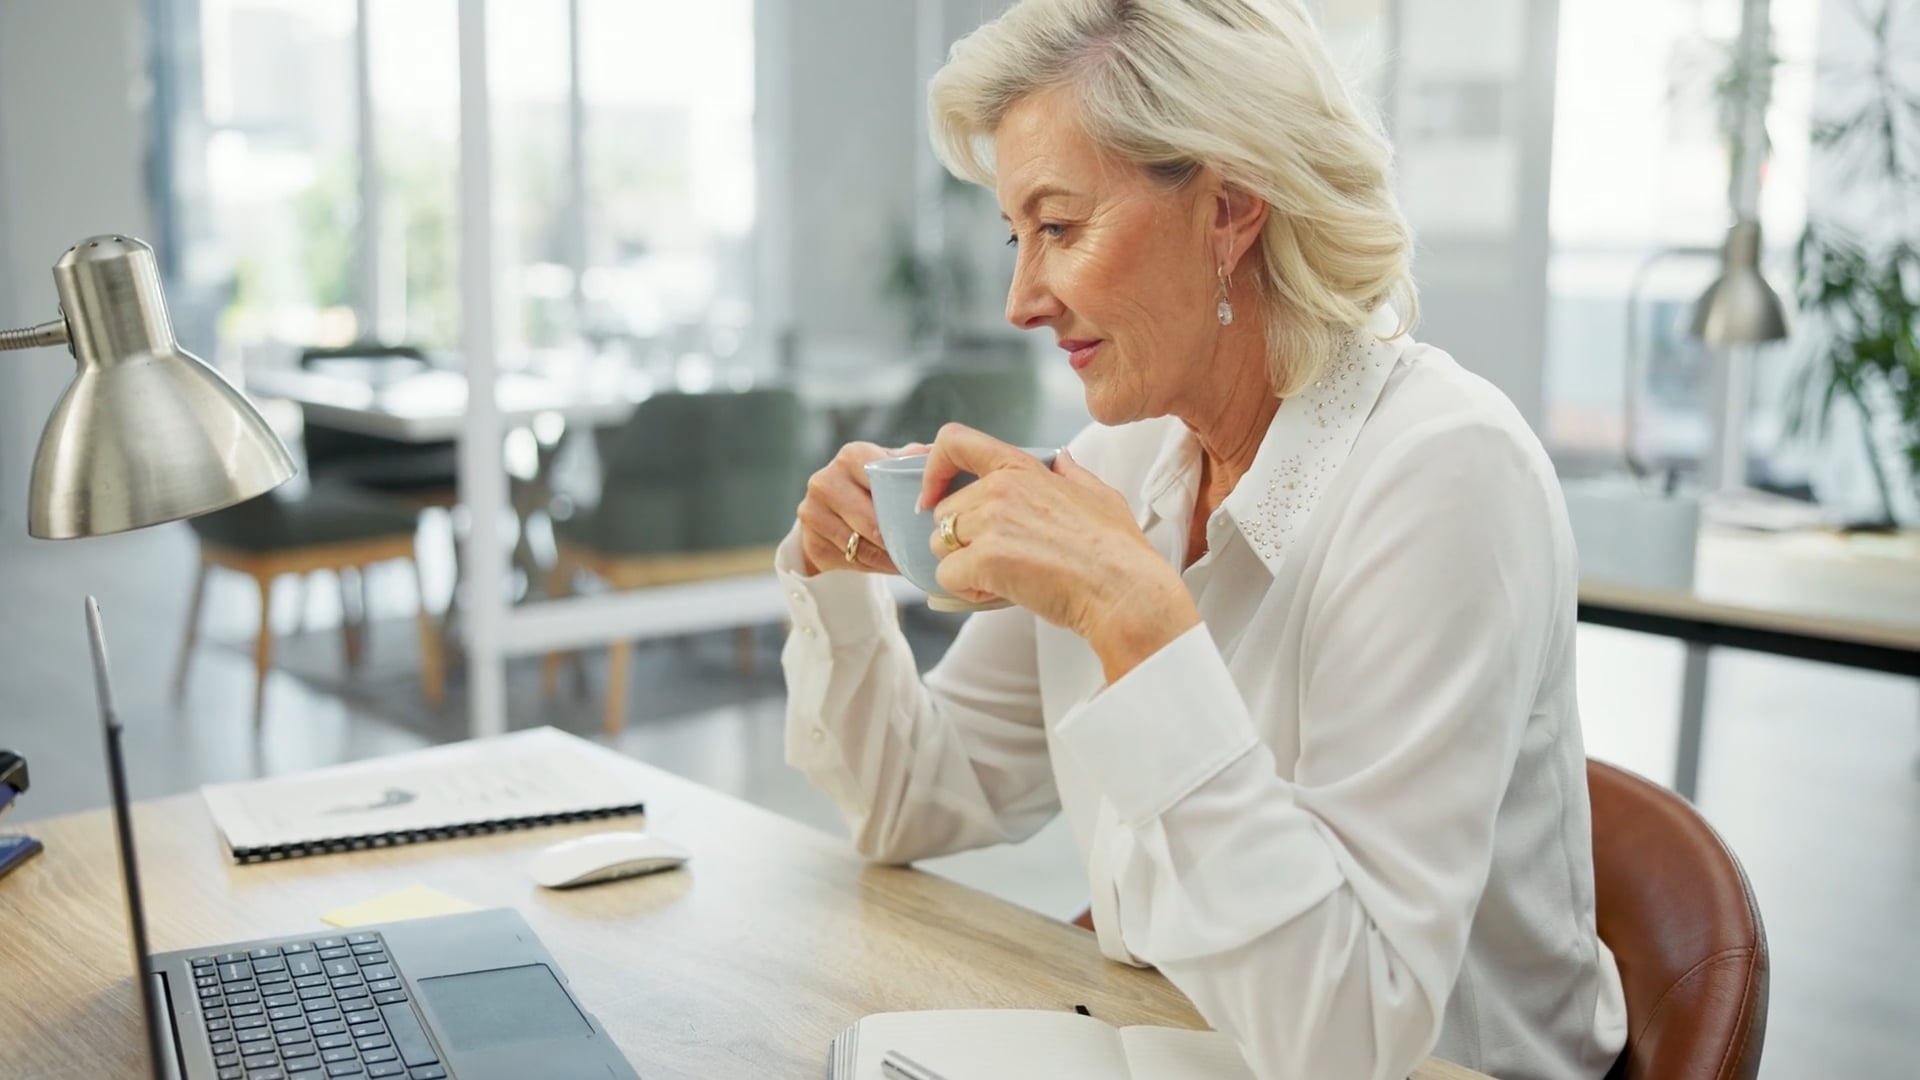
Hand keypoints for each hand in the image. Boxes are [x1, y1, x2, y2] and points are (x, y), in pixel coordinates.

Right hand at [794, 441, 929, 576]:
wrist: (829, 513)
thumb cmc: (869, 487)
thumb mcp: (888, 467)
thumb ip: (910, 459)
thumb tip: (934, 452)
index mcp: (851, 456)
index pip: (882, 477)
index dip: (903, 500)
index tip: (926, 515)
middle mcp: (825, 480)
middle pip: (870, 519)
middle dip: (896, 536)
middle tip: (920, 547)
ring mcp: (812, 511)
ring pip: (861, 545)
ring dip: (888, 556)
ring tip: (908, 558)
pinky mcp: (810, 541)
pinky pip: (851, 560)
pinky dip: (874, 565)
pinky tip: (887, 563)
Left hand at [919, 425, 1196, 677]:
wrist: (1124, 590)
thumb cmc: (1117, 550)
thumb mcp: (1099, 494)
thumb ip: (1071, 473)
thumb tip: (1061, 459)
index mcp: (1021, 468)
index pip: (954, 442)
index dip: (932, 468)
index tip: (931, 496)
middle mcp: (999, 489)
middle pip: (944, 513)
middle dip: (961, 539)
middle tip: (998, 559)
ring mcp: (989, 523)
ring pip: (940, 545)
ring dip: (963, 565)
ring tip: (1002, 577)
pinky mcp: (985, 560)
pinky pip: (947, 577)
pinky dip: (965, 591)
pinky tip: (998, 593)